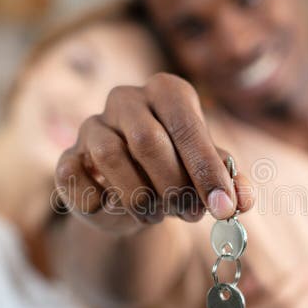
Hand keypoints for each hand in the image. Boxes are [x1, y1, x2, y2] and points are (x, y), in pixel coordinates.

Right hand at [55, 73, 253, 233]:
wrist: (130, 196)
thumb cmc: (175, 174)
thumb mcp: (207, 175)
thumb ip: (228, 184)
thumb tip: (242, 201)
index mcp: (166, 92)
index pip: (186, 125)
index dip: (206, 169)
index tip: (223, 207)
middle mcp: (126, 99)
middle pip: (147, 141)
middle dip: (173, 186)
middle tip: (189, 214)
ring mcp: (91, 126)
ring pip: (110, 158)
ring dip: (140, 198)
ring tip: (157, 214)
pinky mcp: (66, 158)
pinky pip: (78, 180)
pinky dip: (103, 204)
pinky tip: (118, 209)